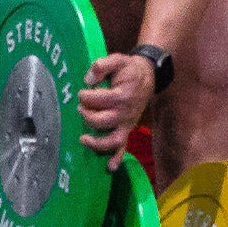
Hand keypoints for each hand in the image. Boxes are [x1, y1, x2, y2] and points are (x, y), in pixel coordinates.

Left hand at [77, 53, 155, 170]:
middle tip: (80, 108)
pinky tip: (110, 166)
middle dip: (87, 115)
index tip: (82, 91)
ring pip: (113, 140)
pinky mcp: (127, 129)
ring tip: (83, 138)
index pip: (99, 100)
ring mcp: (127, 123)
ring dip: (97, 143)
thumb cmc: (129, 69)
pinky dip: (117, 158)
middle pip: (102, 121)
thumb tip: (88, 80)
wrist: (148, 76)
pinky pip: (124, 147)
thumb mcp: (117, 59)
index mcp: (123, 95)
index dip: (85, 96)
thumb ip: (102, 65)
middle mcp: (126, 112)